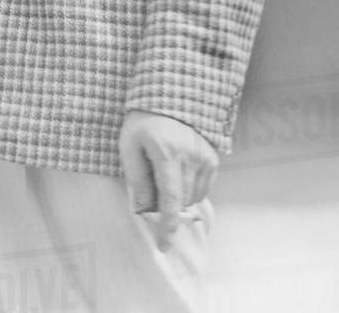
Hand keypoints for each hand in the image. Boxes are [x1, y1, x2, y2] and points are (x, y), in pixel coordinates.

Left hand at [118, 111, 217, 251]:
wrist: (167, 97)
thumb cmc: (142, 122)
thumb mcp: (129, 146)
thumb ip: (136, 179)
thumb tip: (142, 209)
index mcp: (166, 153)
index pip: (170, 199)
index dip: (167, 226)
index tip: (164, 245)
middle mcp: (190, 157)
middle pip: (182, 201)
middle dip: (166, 207)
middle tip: (151, 189)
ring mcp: (205, 157)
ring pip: (194, 197)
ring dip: (179, 198)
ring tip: (164, 176)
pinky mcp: (213, 158)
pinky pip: (203, 187)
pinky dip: (190, 189)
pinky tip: (179, 174)